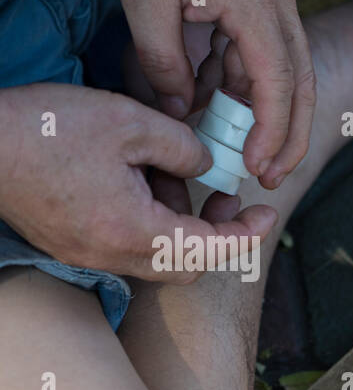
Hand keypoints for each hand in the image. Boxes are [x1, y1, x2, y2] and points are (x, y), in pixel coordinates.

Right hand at [0, 84, 275, 282]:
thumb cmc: (47, 128)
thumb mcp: (130, 123)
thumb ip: (182, 148)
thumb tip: (205, 167)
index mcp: (136, 232)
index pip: (212, 250)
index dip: (247, 233)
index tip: (267, 213)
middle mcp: (114, 256)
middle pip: (188, 265)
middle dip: (215, 234)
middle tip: (225, 196)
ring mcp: (88, 256)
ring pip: (158, 256)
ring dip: (178, 222)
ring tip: (167, 170)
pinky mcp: (71, 246)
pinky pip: (126, 246)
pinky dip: (147, 220)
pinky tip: (137, 179)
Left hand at [110, 0, 314, 188]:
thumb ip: (163, 61)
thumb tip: (182, 110)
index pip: (279, 81)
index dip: (273, 131)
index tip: (259, 165)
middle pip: (303, 82)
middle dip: (290, 135)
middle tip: (271, 174)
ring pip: (291, 70)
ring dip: (270, 113)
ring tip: (245, 149)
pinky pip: (267, 51)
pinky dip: (250, 82)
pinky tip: (223, 102)